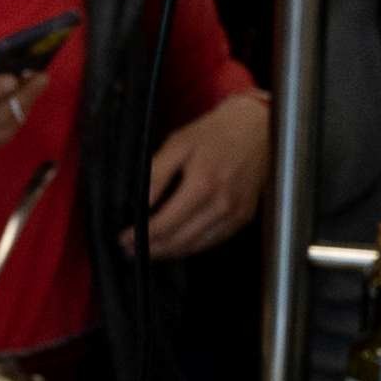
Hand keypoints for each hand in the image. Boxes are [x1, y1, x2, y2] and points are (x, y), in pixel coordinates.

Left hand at [138, 91, 268, 258]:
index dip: (142, 236)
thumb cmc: (214, 132)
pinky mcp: (244, 217)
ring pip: (195, 246)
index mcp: (203, 185)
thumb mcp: (178, 144)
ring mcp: (235, 214)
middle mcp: (221, 205)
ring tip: (149, 251)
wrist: (256, 128)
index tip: (124, 239)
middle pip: (179, 241)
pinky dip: (192, 246)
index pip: (165, 224)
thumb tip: (140, 205)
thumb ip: (157, 175)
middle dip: (152, 249)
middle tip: (130, 250)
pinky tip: (177, 244)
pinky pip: (213, 241)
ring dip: (170, 252)